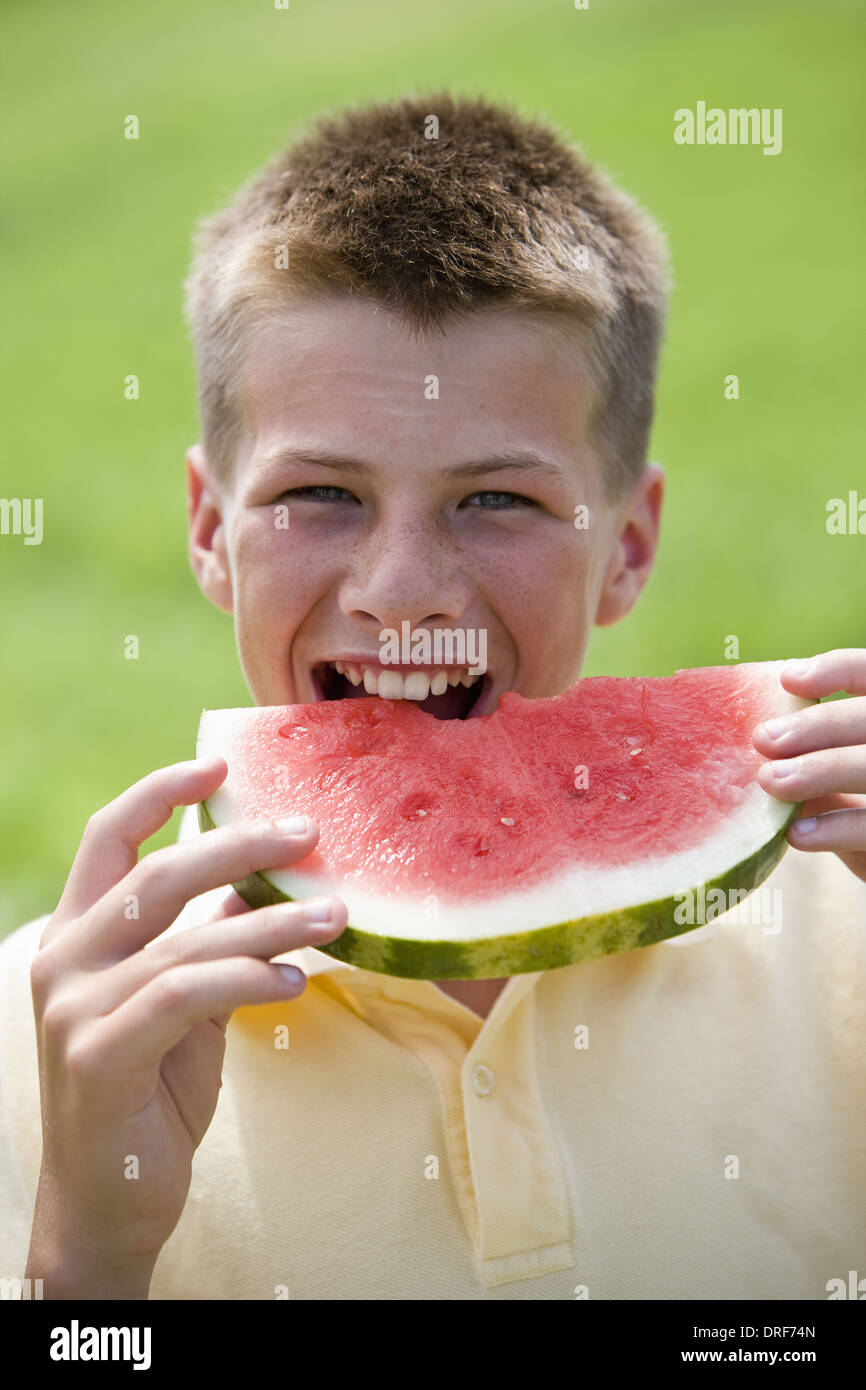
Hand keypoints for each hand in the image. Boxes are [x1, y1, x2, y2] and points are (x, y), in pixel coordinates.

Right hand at [26, 755, 346, 1297]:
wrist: (110, 1197)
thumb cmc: (150, 1090)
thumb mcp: (184, 1000)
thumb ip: (209, 938)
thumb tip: (262, 879)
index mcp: (78, 934)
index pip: (109, 838)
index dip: (161, 792)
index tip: (221, 765)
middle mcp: (64, 959)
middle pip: (157, 875)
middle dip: (240, 844)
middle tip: (310, 834)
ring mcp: (75, 1007)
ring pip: (187, 937)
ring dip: (272, 920)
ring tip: (335, 913)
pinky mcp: (100, 1055)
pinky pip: (188, 993)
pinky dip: (249, 978)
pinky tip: (296, 981)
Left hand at [752, 648, 865, 884]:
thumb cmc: (863, 819)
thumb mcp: (844, 780)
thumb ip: (820, 754)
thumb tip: (762, 733)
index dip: (838, 669)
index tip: (787, 680)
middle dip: (818, 725)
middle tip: (764, 739)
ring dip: (820, 770)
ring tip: (771, 779)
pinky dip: (834, 829)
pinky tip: (796, 833)